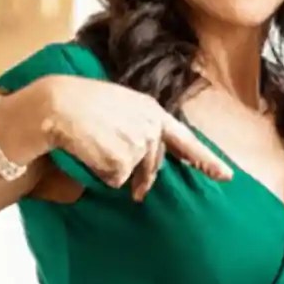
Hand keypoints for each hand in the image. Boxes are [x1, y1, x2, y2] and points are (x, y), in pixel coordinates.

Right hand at [33, 75, 232, 199]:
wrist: (57, 103)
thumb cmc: (83, 104)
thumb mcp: (121, 106)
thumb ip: (142, 126)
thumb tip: (149, 160)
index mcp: (152, 111)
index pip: (186, 140)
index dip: (207, 160)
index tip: (226, 176)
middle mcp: (151, 126)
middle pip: (153, 166)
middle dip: (142, 179)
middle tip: (124, 177)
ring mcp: (139, 143)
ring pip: (130, 175)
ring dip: (111, 169)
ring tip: (93, 146)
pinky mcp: (122, 160)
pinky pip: (113, 180)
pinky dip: (99, 172)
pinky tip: (88, 151)